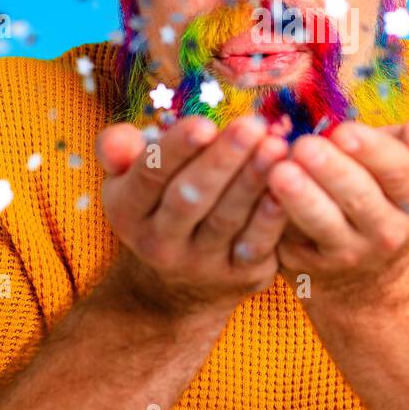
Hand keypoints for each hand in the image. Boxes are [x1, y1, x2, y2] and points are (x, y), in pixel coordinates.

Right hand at [96, 114, 289, 317]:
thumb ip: (118, 150)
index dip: (176, 150)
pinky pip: (257, 245)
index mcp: (128, 211)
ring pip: (227, 219)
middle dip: (221, 160)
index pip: (149, 176)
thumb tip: (118, 141)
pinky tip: (290, 185)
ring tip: (275, 145)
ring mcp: (201, 263)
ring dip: (252, 181)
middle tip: (252, 125)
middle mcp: (159, 242)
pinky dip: (273, 216)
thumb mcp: (128, 180)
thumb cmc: (159, 205)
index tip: (204, 123)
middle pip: (190, 199)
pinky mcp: (240, 276)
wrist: (177, 286)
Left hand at [266, 119, 408, 304]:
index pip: (399, 171)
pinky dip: (277, 215)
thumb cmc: (380, 180)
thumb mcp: (408, 158)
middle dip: (331, 170)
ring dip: (302, 197)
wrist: (365, 251)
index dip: (372, 151)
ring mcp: (353, 252)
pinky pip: (294, 239)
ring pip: (325, 223)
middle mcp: (391, 230)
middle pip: (361, 197)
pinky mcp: (316, 264)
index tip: (342, 132)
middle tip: (305, 146)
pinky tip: (261, 194)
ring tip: (280, 171)